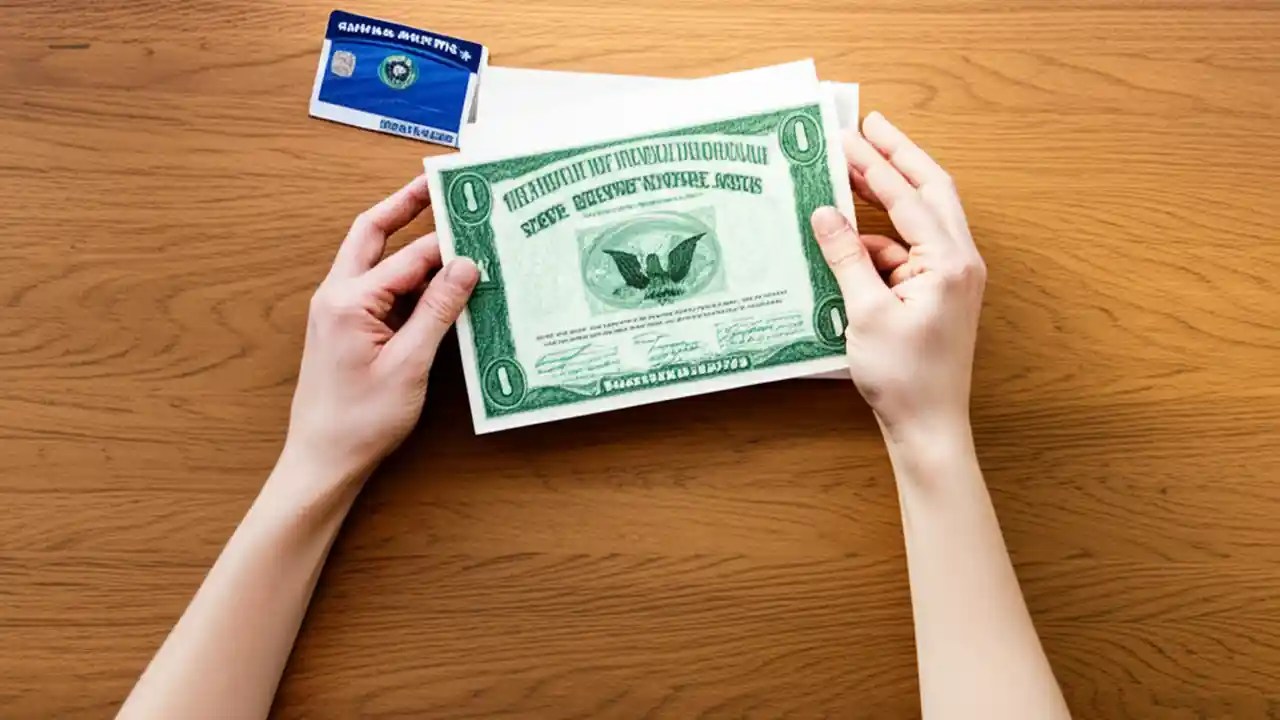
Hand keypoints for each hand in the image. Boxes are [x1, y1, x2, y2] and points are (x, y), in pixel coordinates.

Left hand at [282, 175, 478, 486]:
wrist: (322, 460)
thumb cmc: (360, 421)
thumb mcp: (409, 365)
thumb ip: (438, 311)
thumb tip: (466, 266)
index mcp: (348, 300)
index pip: (409, 258)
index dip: (449, 243)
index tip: (480, 223)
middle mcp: (336, 296)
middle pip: (372, 233)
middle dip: (405, 206)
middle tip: (438, 184)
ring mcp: (337, 311)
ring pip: (374, 259)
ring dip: (406, 241)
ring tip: (444, 224)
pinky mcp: (345, 328)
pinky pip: (377, 289)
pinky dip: (405, 278)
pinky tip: (435, 281)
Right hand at [811, 112, 985, 445]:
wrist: (929, 427)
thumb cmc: (904, 378)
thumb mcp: (865, 313)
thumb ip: (846, 257)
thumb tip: (826, 214)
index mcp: (949, 262)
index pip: (908, 196)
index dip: (874, 163)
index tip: (846, 134)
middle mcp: (961, 260)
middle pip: (931, 189)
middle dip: (897, 156)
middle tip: (867, 126)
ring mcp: (954, 275)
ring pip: (922, 217)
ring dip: (888, 195)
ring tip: (848, 174)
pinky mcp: (941, 291)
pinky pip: (909, 250)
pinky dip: (881, 240)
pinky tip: (847, 240)